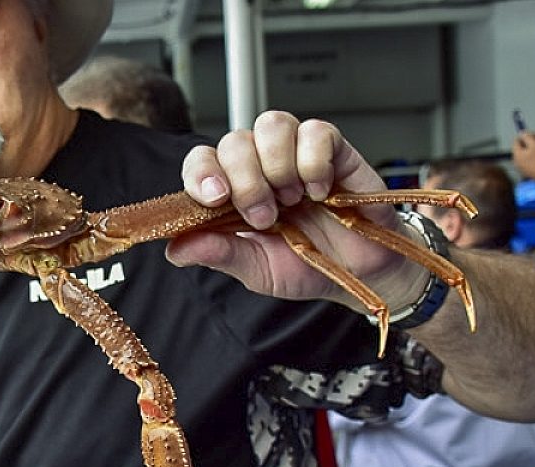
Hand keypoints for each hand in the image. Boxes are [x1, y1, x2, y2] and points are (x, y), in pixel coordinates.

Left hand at [167, 110, 416, 308]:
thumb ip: (220, 254)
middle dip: (246, 181)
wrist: (360, 274)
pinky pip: (315, 132)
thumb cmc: (307, 266)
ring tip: (293, 201)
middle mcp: (260, 166)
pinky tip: (320, 192)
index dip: (201, 173)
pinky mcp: (333, 149)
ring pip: (271, 124)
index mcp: (233, 191)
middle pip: (234, 141)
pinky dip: (314, 162)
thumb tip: (174, 249)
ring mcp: (295, 154)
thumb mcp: (256, 269)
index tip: (214, 198)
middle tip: (265, 217)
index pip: (202, 161)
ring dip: (277, 166)